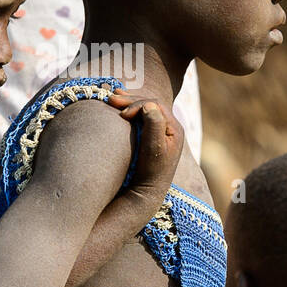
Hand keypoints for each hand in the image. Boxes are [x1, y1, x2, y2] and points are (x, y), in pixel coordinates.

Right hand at [107, 93, 182, 213]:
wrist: (148, 189)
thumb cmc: (151, 171)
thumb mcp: (154, 149)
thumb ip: (154, 124)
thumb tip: (149, 104)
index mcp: (174, 127)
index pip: (155, 105)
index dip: (137, 105)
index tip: (122, 115)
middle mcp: (170, 126)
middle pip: (150, 104)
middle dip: (130, 100)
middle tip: (112, 98)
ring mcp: (161, 130)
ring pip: (145, 108)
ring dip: (129, 102)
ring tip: (113, 96)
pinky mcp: (152, 135)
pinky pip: (142, 116)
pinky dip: (130, 109)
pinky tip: (119, 107)